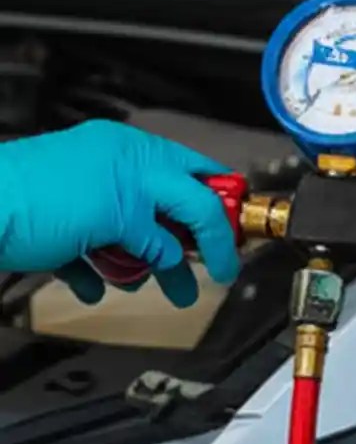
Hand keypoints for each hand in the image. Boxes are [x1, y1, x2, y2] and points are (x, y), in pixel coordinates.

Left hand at [0, 120, 240, 307]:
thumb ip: (156, 240)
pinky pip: (93, 246)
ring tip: (143, 287)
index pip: (200, 191)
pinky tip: (95, 285)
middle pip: (170, 207)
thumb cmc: (36, 203)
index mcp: (137, 157)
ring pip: (132, 231)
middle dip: (186, 242)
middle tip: (200, 268)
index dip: (222, 227)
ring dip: (141, 262)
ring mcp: (84, 194)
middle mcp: (115, 168)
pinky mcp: (58, 221)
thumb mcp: (117, 220)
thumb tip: (176, 257)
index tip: (230, 261)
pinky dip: (99, 268)